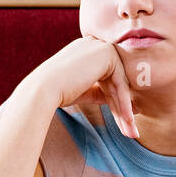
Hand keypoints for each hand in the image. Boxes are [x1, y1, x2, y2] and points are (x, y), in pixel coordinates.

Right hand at [24, 33, 139, 139]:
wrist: (44, 89)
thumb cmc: (58, 92)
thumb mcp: (84, 91)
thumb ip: (100, 91)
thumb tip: (118, 100)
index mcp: (87, 50)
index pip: (108, 77)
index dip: (116, 100)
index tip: (125, 119)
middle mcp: (95, 44)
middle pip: (115, 81)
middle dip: (123, 108)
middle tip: (130, 130)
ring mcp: (101, 46)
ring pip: (120, 84)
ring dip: (126, 110)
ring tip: (131, 132)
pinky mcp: (107, 53)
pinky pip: (120, 83)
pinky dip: (124, 104)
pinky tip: (129, 121)